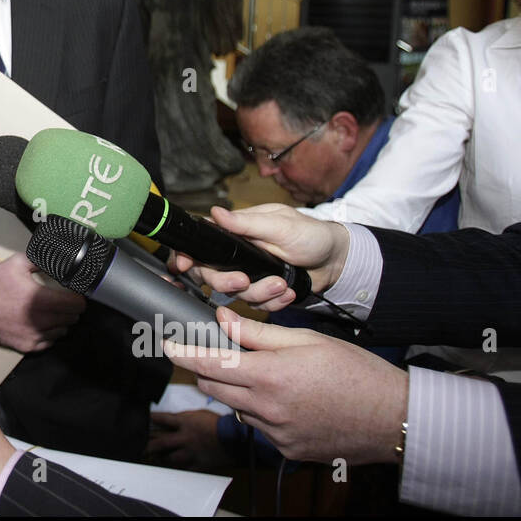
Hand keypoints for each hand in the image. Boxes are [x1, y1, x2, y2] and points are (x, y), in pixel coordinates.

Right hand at [0, 253, 85, 351]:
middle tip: (62, 300)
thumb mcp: (17, 263)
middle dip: (70, 308)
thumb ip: (42, 259)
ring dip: (62, 321)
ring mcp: (34, 336)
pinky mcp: (27, 346)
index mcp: (40, 299)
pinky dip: (50, 334)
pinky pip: (50, 342)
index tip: (73, 293)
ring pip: (63, 331)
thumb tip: (61, 258)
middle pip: (72, 318)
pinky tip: (42, 323)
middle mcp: (40, 320)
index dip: (78, 297)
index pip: (77, 304)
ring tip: (51, 311)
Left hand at [145, 410, 230, 470]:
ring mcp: (190, 452)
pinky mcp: (198, 464)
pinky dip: (177, 469)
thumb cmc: (218, 424)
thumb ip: (185, 417)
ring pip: (170, 458)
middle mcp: (184, 438)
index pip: (163, 419)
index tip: (142, 420)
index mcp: (185, 422)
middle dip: (149, 445)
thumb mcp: (200, 414)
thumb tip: (174, 418)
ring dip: (161, 458)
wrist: (234, 439)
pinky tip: (171, 468)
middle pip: (161, 442)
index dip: (152, 419)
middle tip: (140, 448)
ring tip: (153, 458)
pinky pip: (184, 469)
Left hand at [164, 307, 407, 465]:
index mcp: (270, 377)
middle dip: (211, 371)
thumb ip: (259, 332)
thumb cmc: (356, 372)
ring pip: (237, 408)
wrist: (393, 417)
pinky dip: (262, 412)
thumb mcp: (306, 340)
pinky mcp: (287, 450)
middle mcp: (267, 409)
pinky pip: (260, 428)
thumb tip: (223, 319)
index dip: (182, 354)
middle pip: (215, 389)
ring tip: (269, 378)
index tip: (167, 345)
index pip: (209, 365)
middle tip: (224, 356)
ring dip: (239, 392)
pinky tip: (287, 401)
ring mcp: (277, 434)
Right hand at [168, 204, 349, 310]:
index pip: (202, 244)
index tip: (184, 265)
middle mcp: (237, 255)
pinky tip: (287, 293)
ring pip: (234, 294)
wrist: (336, 262)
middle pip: (209, 275)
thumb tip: (215, 213)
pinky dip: (272, 303)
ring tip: (281, 284)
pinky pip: (255, 306)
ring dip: (258, 293)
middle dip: (225, 281)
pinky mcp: (262, 293)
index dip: (187, 256)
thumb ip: (246, 223)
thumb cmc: (312, 235)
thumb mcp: (280, 225)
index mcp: (237, 233)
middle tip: (243, 280)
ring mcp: (249, 275)